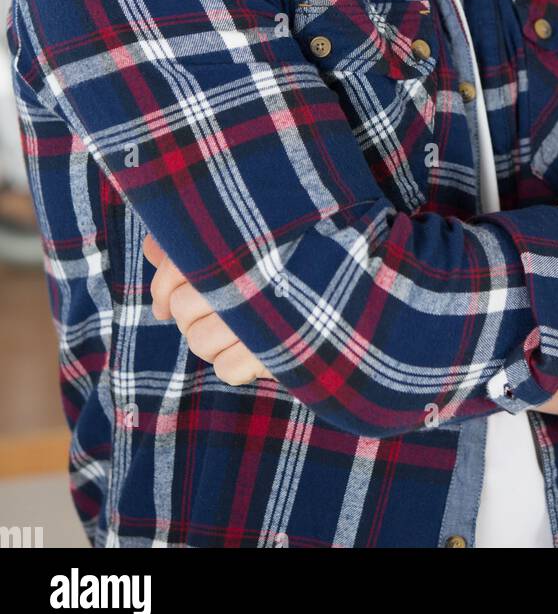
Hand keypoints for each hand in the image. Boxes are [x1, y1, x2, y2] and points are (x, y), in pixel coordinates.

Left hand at [142, 233, 275, 385]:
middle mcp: (245, 279)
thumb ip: (193, 245)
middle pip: (183, 310)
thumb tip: (151, 249)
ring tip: (238, 329)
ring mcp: (259, 317)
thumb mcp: (245, 244)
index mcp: (237, 248)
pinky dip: (235, 363)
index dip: (162, 289)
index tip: (166, 303)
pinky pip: (225, 369)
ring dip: (213, 342)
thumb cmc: (289, 264)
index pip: (173, 270)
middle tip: (219, 309)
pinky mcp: (274, 353)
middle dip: (191, 315)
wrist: (350, 290)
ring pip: (199, 342)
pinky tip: (254, 348)